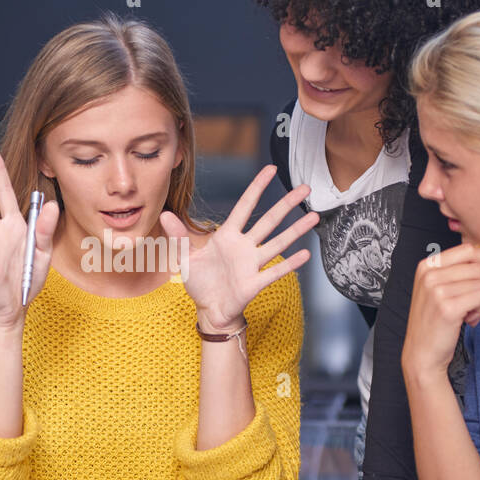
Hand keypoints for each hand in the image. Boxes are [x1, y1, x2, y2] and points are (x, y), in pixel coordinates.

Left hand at [161, 164, 317, 331]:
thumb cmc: (200, 282)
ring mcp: (252, 264)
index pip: (245, 206)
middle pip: (269, 220)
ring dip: (296, 230)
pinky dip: (290, 264)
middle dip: (286, 204)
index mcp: (227, 236)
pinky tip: (305, 254)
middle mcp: (244, 246)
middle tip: (306, 187)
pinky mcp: (255, 283)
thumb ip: (178, 236)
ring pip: (278, 242)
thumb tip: (164, 214)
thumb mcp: (184, 258)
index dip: (257, 187)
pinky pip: (275, 271)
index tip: (271, 169)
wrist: (209, 310)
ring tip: (315, 216)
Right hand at [401, 243, 479, 381]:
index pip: (467, 249)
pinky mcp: (448, 307)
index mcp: (426, 265)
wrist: (421, 353)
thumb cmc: (433, 321)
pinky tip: (468, 320)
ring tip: (467, 313)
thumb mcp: (436, 288)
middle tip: (473, 303)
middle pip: (477, 267)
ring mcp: (437, 290)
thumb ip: (454, 270)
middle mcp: (429, 274)